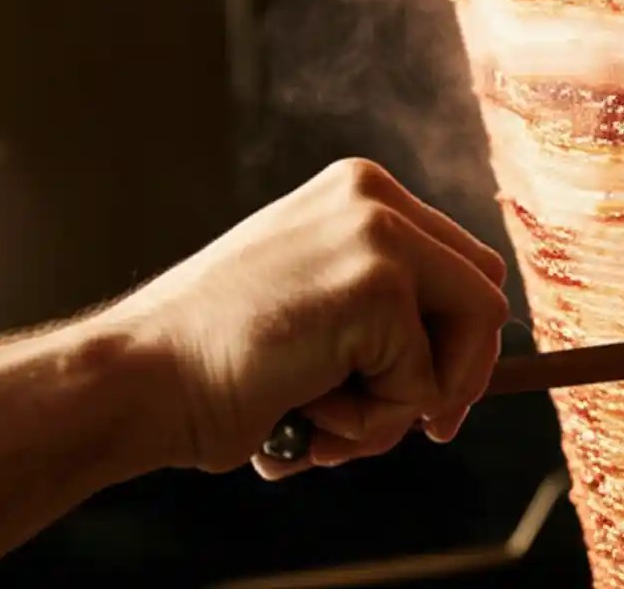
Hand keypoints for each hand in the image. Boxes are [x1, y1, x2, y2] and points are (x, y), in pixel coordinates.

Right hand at [102, 158, 508, 478]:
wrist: (139, 379)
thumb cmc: (212, 362)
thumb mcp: (310, 306)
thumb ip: (379, 314)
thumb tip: (461, 371)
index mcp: (358, 194)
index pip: (459, 265)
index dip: (459, 343)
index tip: (431, 400)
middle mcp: (374, 197)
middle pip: (484, 294)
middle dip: (461, 374)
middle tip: (425, 429)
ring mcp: (379, 234)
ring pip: (474, 338)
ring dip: (409, 406)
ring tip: (331, 424)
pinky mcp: (379, 285)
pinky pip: (426, 383)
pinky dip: (376, 422)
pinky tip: (307, 409)